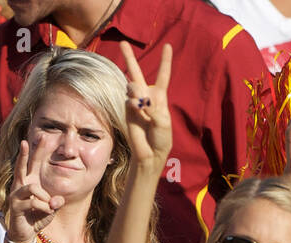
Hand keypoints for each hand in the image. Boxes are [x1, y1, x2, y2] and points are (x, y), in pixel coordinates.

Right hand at [5, 137, 64, 242]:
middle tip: (25, 141)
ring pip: (33, 188)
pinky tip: (45, 213)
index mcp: (30, 182)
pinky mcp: (15, 205)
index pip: (34, 164)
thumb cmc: (37, 218)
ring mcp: (16, 194)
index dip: (38, 151)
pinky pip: (34, 202)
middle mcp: (21, 185)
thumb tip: (57, 200)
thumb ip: (55, 202)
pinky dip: (44, 208)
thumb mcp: (51, 209)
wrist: (26, 233)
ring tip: (48, 206)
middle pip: (22, 166)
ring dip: (45, 198)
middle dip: (24, 154)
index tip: (42, 137)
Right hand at [119, 41, 172, 163]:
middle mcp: (146, 96)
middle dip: (129, 57)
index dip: (165, 61)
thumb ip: (154, 109)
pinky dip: (134, 104)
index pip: (163, 75)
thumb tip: (140, 100)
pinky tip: (138, 111)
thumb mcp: (164, 123)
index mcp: (160, 97)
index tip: (168, 46)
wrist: (149, 153)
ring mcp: (135, 102)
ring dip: (137, 91)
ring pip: (133, 85)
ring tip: (142, 105)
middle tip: (122, 42)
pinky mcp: (127, 109)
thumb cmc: (161, 138)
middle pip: (138, 73)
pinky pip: (129, 99)